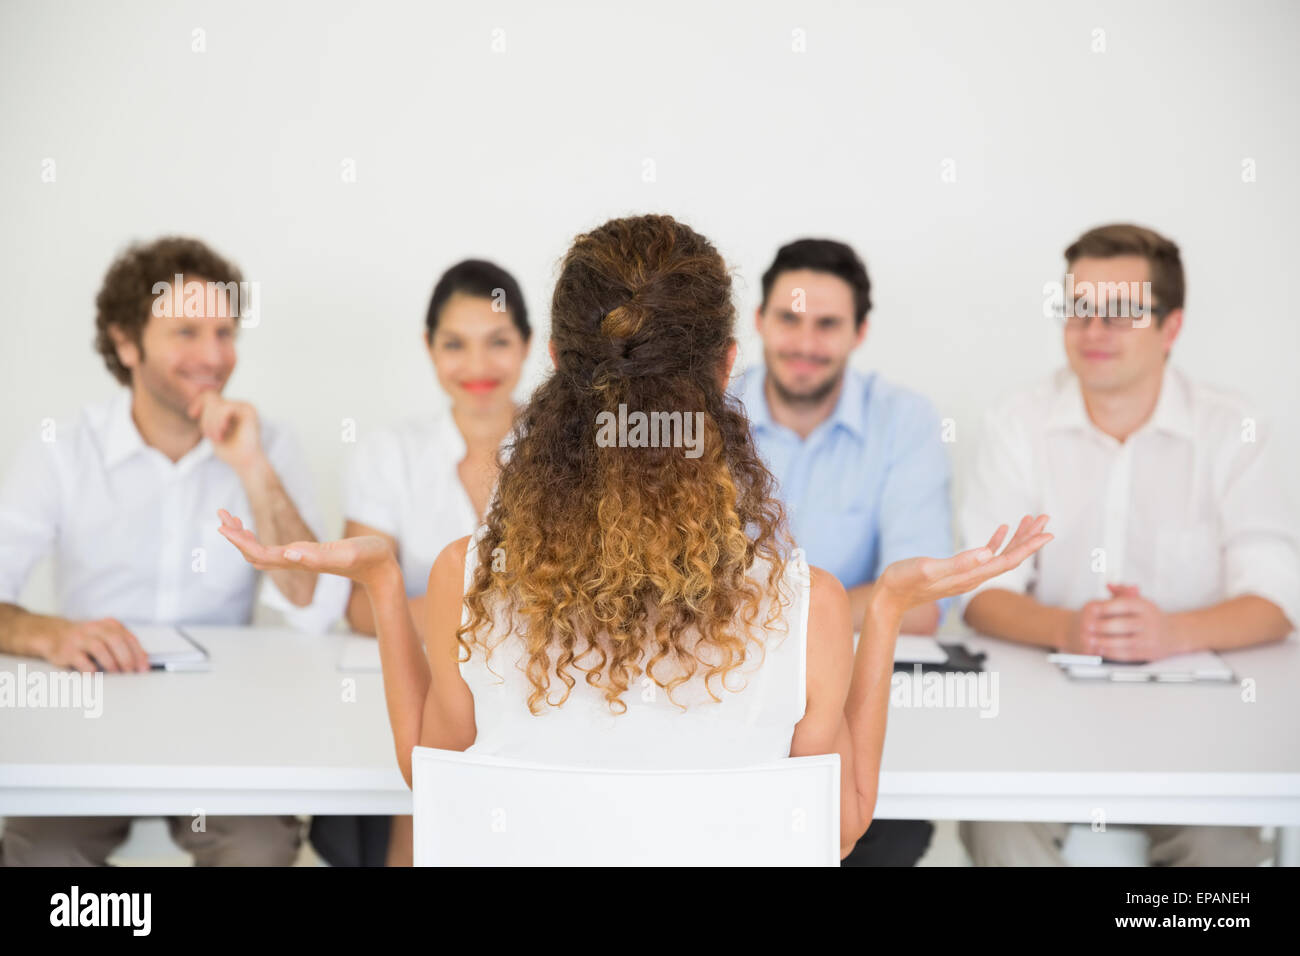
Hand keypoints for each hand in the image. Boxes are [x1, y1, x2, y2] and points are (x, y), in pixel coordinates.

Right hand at [42, 618, 149, 672]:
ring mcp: (80, 638)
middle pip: (115, 640)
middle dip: (126, 657)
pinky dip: (90, 669)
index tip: (144, 667)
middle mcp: (95, 628)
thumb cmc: (86, 638)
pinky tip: (96, 675)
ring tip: (117, 673)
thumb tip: (143, 660)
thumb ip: (124, 645)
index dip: (138, 653)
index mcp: (109, 625)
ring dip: (111, 662)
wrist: (53, 634)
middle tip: (131, 671)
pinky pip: (81, 660)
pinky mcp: (67, 650)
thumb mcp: (107, 636)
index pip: (128, 637)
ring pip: (99, 647)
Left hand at [189, 392, 263, 472]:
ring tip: (217, 437)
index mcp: (230, 409)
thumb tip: (195, 409)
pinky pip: (225, 408)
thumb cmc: (230, 451)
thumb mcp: (212, 432)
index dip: (198, 402)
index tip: (192, 415)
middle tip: (210, 436)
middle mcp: (238, 405)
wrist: (245, 463)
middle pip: (210, 398)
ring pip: (216, 403)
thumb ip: (207, 418)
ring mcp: (245, 407)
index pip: (209, 395)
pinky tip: (222, 433)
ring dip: (211, 423)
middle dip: (206, 418)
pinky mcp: (249, 411)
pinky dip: (218, 422)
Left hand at [215, 509, 397, 589]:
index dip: (240, 541)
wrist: (382, 570)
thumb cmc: (369, 558)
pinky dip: (259, 540)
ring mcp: (301, 561)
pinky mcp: (308, 557)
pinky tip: (256, 531)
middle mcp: (298, 562)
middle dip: (236, 536)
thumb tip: (288, 553)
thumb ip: (318, 555)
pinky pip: (274, 552)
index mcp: (303, 561)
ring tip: (231, 519)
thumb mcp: (347, 553)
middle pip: (255, 554)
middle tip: (221, 515)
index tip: (224, 524)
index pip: (261, 554)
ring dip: (244, 538)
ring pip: (262, 554)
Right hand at [874, 514, 1052, 618]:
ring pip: (1000, 555)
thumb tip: (987, 552)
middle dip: (1029, 538)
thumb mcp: (928, 569)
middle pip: (1010, 557)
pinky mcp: (958, 571)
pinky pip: (985, 555)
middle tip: (1046, 519)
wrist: (889, 598)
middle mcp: (973, 577)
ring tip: (1030, 520)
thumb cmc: (904, 582)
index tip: (1047, 533)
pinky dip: (996, 541)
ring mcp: (967, 574)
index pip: (1007, 561)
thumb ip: (958, 562)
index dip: (1028, 547)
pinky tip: (1001, 530)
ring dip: (1016, 538)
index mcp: (969, 576)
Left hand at [1069, 584, 1177, 661]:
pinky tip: (1101, 649)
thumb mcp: (1140, 601)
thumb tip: (1108, 585)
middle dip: (1102, 626)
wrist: (1174, 634)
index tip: (1092, 609)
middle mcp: (1149, 622)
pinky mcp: (1148, 652)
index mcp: (1145, 607)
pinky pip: (1127, 654)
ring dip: (1104, 641)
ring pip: (1123, 641)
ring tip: (1091, 639)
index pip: (1125, 605)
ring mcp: (1149, 639)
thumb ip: (1123, 593)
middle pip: (1123, 625)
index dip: (1107, 607)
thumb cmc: (1151, 616)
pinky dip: (1111, 652)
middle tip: (1088, 626)